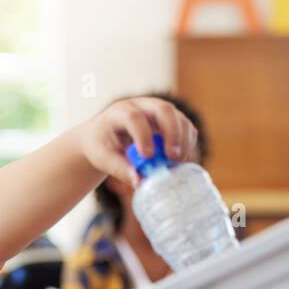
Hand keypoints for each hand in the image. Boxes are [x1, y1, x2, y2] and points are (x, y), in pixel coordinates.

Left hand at [79, 96, 200, 187]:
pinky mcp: (170, 120)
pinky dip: (187, 143)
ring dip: (183, 140)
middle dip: (172, 133)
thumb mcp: (103, 158)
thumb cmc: (101, 146)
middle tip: (173, 157)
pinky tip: (180, 160)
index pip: (134, 117)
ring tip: (177, 163)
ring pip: (179, 117)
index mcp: (120, 112)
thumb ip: (119, 169)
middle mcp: (141, 105)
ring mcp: (158, 111)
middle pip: (164, 109)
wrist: (103, 136)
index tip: (147, 157)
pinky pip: (186, 127)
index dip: (143, 135)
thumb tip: (139, 182)